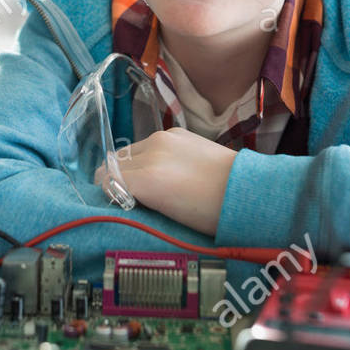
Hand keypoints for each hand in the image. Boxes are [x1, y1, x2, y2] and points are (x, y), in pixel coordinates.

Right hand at [101, 127, 236, 235]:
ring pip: (128, 151)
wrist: (245, 190)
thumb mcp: (166, 217)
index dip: (108, 195)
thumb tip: (119, 196)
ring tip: (148, 184)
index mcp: (147, 179)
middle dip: (116, 179)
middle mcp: (151, 153)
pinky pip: (147, 144)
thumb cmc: (210, 214)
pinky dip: (147, 156)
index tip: (118, 206)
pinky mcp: (176, 132)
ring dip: (130, 166)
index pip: (105, 182)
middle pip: (112, 164)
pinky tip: (164, 170)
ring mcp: (163, 139)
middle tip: (131, 197)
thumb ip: (137, 202)